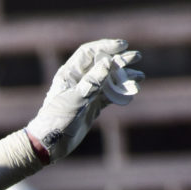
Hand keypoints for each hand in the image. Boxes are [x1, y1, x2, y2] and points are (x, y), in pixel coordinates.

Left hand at [26, 39, 142, 162]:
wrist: (50, 143)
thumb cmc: (58, 119)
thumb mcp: (76, 99)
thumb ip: (93, 81)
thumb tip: (108, 62)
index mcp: (70, 74)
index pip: (89, 53)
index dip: (105, 47)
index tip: (122, 46)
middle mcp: (78, 81)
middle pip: (101, 64)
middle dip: (120, 60)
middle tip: (137, 57)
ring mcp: (86, 94)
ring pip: (108, 81)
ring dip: (124, 78)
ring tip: (140, 76)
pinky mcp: (91, 106)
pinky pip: (109, 96)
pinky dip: (120, 93)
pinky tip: (132, 92)